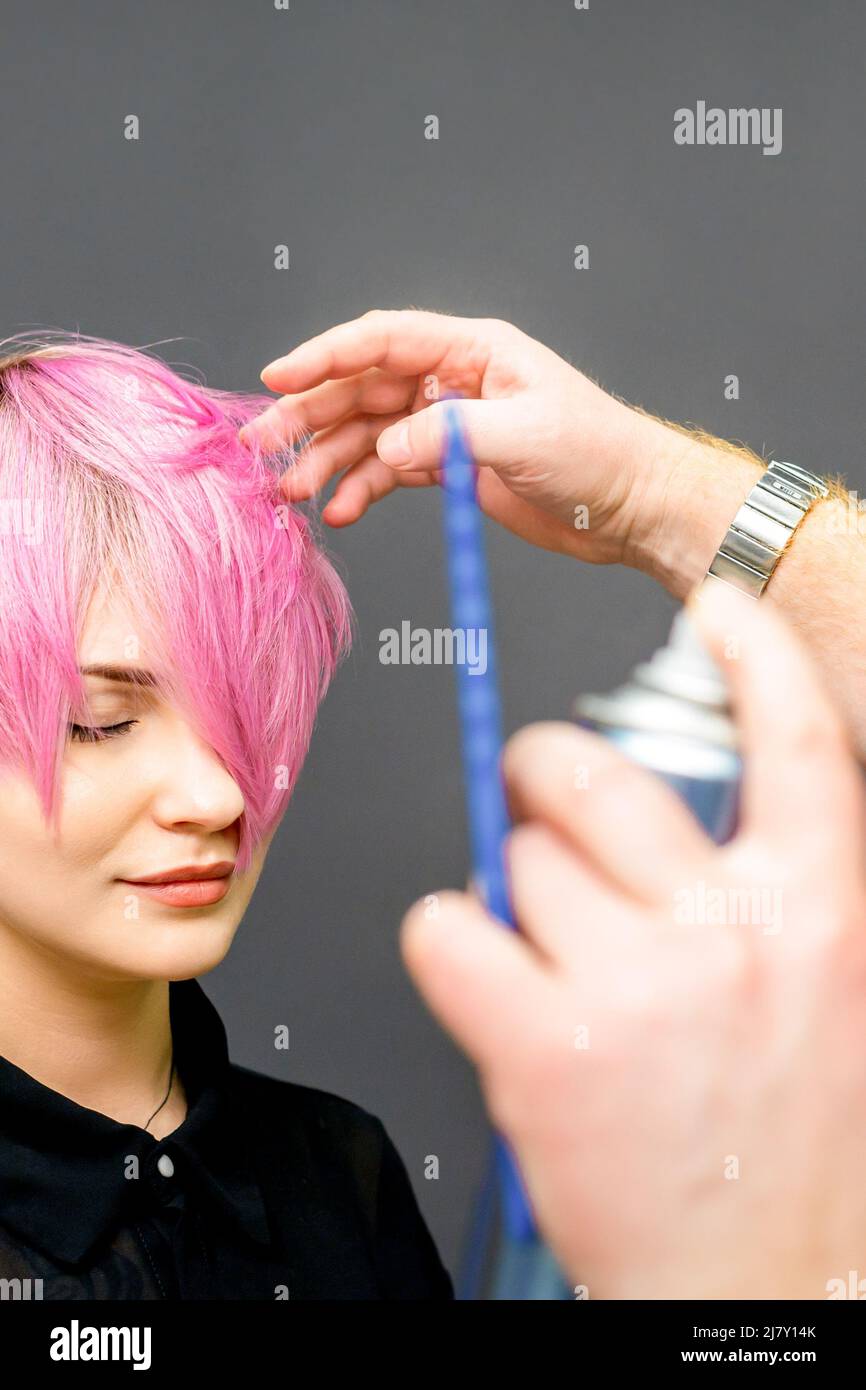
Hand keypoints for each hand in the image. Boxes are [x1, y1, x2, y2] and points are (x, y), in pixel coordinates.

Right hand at [239, 308, 690, 566]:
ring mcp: (449, 424)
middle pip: (363, 389)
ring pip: (369, 434)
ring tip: (292, 491)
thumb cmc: (598, 455)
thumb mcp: (524, 436)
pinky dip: (362, 490)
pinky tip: (340, 510)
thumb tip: (385, 447)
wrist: (631, 508)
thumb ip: (448, 435)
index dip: (325, 355)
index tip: (277, 376)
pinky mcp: (453, 467)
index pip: (382, 340)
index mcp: (474, 350)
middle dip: (309, 415)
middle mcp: (453, 380)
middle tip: (262, 445)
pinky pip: (390, 471)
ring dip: (327, 460)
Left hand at [399, 580, 865, 1298]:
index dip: (752, 655)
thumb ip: (754, 892)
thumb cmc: (785, 1141)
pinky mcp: (548, 1050)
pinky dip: (451, 946)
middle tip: (539, 803)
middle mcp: (734, 931)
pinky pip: (448, 927)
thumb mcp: (819, 991)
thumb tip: (649, 817)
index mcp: (821, 908)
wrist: (768, 1288)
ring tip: (561, 973)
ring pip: (514, 860)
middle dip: (544, 775)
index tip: (714, 607)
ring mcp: (639, 987)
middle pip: (589, 774)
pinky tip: (494, 991)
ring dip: (517, 899)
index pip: (796, 737)